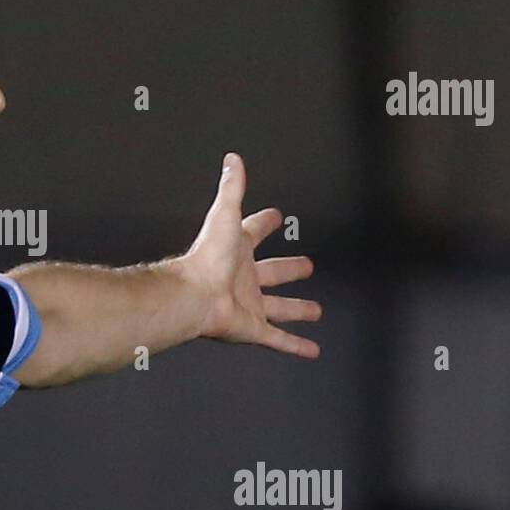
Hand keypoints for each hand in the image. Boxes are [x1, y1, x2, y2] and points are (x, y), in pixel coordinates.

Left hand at [179, 152, 321, 358]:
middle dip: (289, 269)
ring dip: (297, 310)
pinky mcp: (252, 327)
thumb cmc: (207, 257)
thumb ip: (232, 188)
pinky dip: (295, 345)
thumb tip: (233, 159)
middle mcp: (244, 278)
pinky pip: (278, 338)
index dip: (264, 222)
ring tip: (315, 310)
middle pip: (272, 272)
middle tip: (307, 265)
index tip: (276, 216)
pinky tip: (312, 350)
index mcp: (238, 250)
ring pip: (279, 308)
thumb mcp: (224, 215)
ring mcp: (249, 304)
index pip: (253, 232)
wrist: (194, 295)